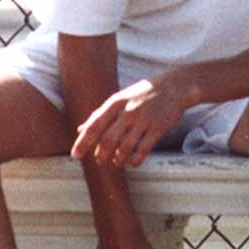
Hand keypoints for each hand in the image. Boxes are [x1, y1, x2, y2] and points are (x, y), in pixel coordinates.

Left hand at [72, 73, 191, 167]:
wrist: (173, 86)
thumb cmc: (142, 94)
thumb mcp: (119, 99)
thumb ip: (100, 115)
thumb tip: (80, 130)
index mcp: (115, 103)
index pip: (94, 126)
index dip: (82, 143)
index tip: (75, 156)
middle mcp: (128, 111)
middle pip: (108, 140)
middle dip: (101, 155)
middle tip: (99, 161)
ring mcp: (144, 120)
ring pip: (125, 148)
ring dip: (118, 159)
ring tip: (117, 162)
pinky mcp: (158, 128)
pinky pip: (143, 150)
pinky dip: (134, 161)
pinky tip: (131, 162)